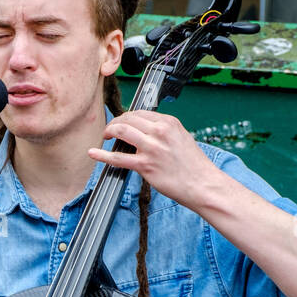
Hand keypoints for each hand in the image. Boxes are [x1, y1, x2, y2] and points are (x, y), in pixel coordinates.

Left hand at [88, 110, 218, 210]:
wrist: (202, 184)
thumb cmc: (194, 166)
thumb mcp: (182, 138)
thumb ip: (165, 132)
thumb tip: (147, 132)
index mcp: (169, 123)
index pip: (140, 112)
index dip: (127, 117)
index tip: (121, 122)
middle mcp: (160, 131)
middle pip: (128, 119)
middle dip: (115, 122)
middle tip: (110, 130)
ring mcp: (152, 148)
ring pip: (121, 131)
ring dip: (109, 132)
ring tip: (105, 137)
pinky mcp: (145, 165)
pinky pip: (118, 158)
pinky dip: (102, 155)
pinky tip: (93, 153)